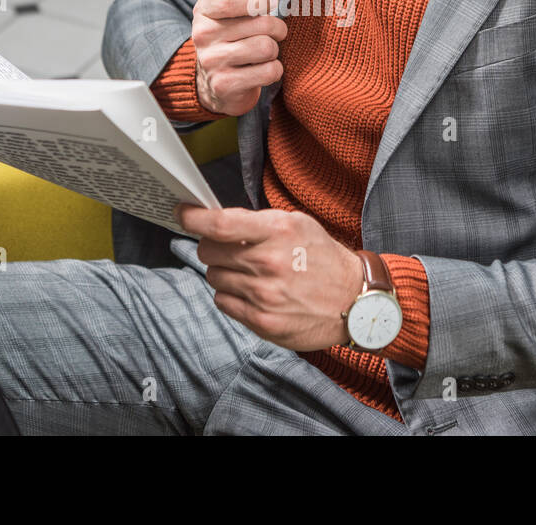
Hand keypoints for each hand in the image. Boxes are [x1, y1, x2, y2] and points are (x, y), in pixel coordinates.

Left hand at [174, 203, 364, 351]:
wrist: (353, 300)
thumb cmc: (322, 257)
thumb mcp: (297, 224)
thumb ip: (257, 222)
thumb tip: (215, 220)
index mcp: (277, 231)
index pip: (220, 224)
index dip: (193, 218)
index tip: (182, 213)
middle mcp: (268, 263)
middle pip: (208, 251)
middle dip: (212, 247)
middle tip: (230, 249)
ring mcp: (264, 295)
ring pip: (214, 277)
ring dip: (225, 272)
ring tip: (251, 272)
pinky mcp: (262, 321)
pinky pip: (223, 302)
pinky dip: (231, 295)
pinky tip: (253, 292)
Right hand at [192, 0, 287, 115]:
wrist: (213, 83)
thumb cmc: (230, 38)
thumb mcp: (231, 8)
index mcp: (204, 10)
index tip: (272, 0)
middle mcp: (203, 35)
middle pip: (261, 24)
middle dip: (277, 27)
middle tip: (276, 31)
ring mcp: (212, 62)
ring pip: (267, 47)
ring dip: (275, 50)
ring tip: (265, 51)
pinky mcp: (225, 85)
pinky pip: (269, 71)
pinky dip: (274, 71)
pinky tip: (261, 70)